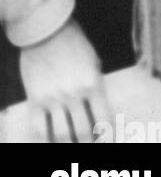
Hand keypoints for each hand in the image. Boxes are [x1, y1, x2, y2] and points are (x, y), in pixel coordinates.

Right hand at [19, 19, 112, 142]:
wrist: (46, 30)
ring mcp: (53, 98)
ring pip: (62, 135)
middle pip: (83, 132)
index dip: (107, 134)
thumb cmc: (74, 42)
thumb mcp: (93, 61)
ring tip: (72, 145)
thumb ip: (95, 84)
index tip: (108, 140)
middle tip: (89, 146)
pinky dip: (44, 140)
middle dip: (88, 144)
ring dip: (68, 144)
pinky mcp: (36, 99)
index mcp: (93, 83)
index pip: (103, 118)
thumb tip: (97, 106)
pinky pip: (39, 128)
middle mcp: (74, 94)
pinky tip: (49, 142)